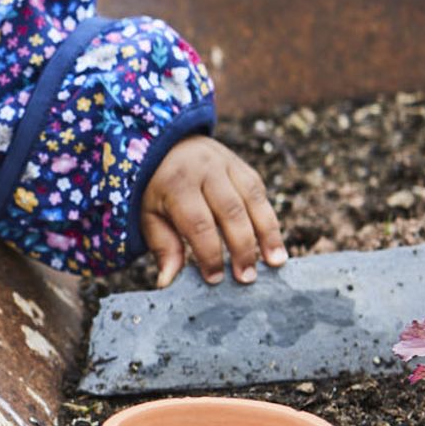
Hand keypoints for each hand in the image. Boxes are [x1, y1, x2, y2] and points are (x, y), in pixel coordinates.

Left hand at [140, 133, 286, 287]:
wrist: (166, 144)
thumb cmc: (155, 188)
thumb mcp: (148, 215)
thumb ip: (162, 246)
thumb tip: (167, 281)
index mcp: (177, 184)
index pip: (198, 224)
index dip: (209, 253)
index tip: (215, 278)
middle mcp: (205, 171)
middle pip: (231, 212)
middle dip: (242, 248)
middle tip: (247, 277)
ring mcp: (227, 164)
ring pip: (253, 200)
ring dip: (268, 233)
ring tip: (276, 262)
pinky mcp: (242, 166)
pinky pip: (260, 192)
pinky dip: (268, 218)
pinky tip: (274, 242)